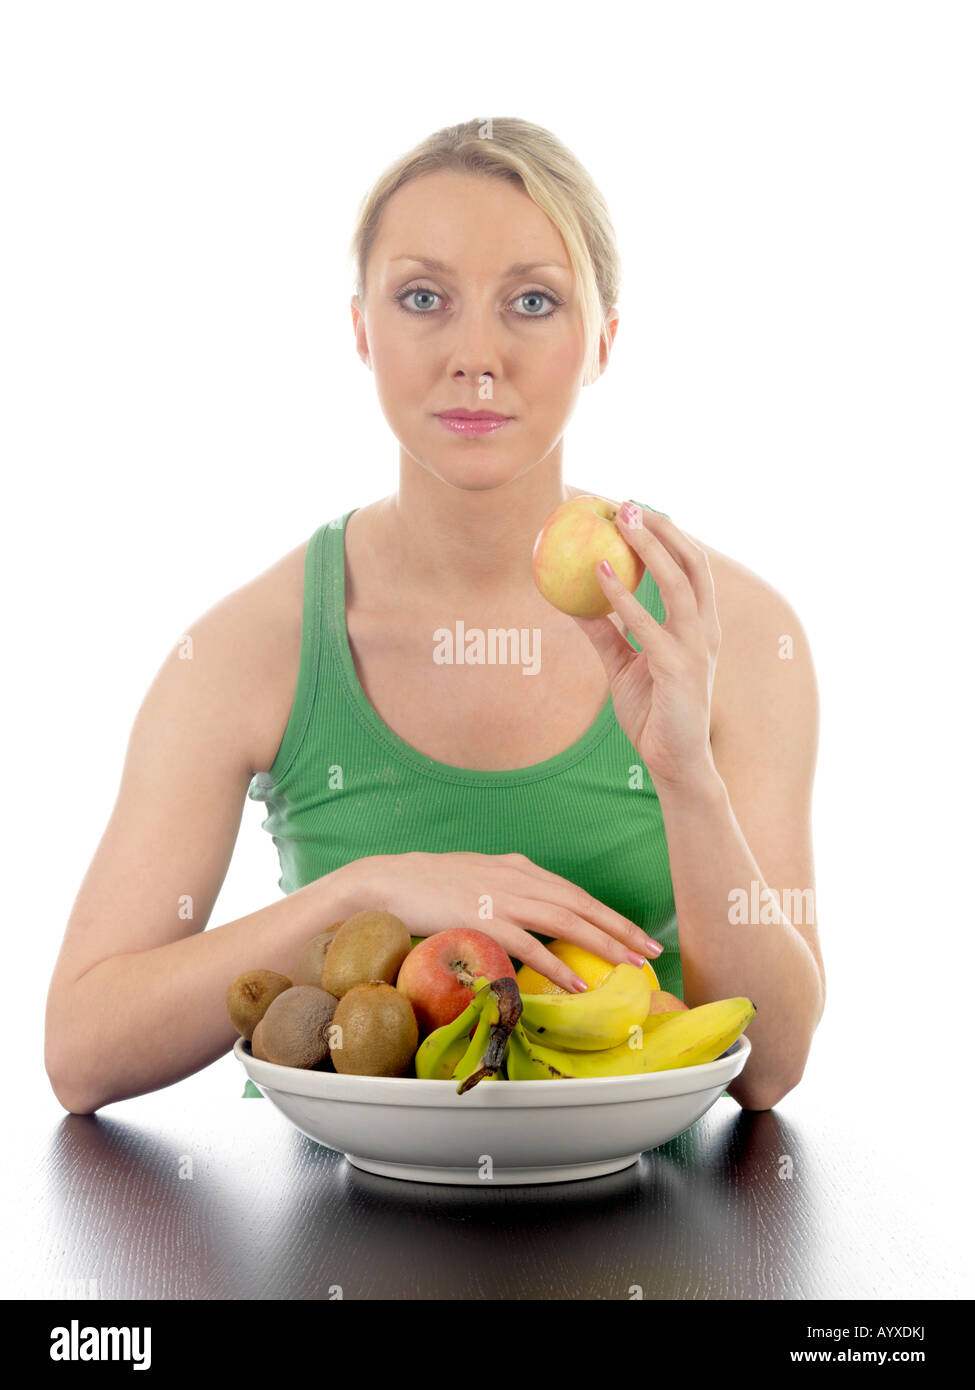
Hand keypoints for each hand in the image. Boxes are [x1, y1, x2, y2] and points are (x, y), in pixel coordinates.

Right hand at [340, 851, 662, 991]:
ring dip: (602, 944)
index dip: (609, 914)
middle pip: (581, 904)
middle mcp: (517, 878)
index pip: (574, 892)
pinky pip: (529, 945)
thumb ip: (506, 890)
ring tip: (630, 965)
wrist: (386, 881)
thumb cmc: (427, 886)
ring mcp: (500, 897)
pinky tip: (578, 983)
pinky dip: (557, 964)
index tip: (636, 933)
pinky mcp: (482, 919)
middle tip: (652, 950)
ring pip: (565, 921)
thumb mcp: (477, 878)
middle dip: (621, 928)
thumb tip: (529, 911)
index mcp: (518, 867)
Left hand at [573, 503, 721, 794]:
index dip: (668, 534)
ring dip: (650, 548)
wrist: (675, 764)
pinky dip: (623, 597)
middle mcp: (705, 631)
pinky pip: (647, 625)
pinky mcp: (678, 670)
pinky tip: (598, 575)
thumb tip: (572, 602)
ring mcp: (696, 649)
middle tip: (628, 504)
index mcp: (699, 627)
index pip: (691, 567)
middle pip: (693, 563)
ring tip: (621, 523)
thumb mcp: (622, 666)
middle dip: (664, 528)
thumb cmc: (654, 715)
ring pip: (679, 584)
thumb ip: (604, 633)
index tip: (635, 510)